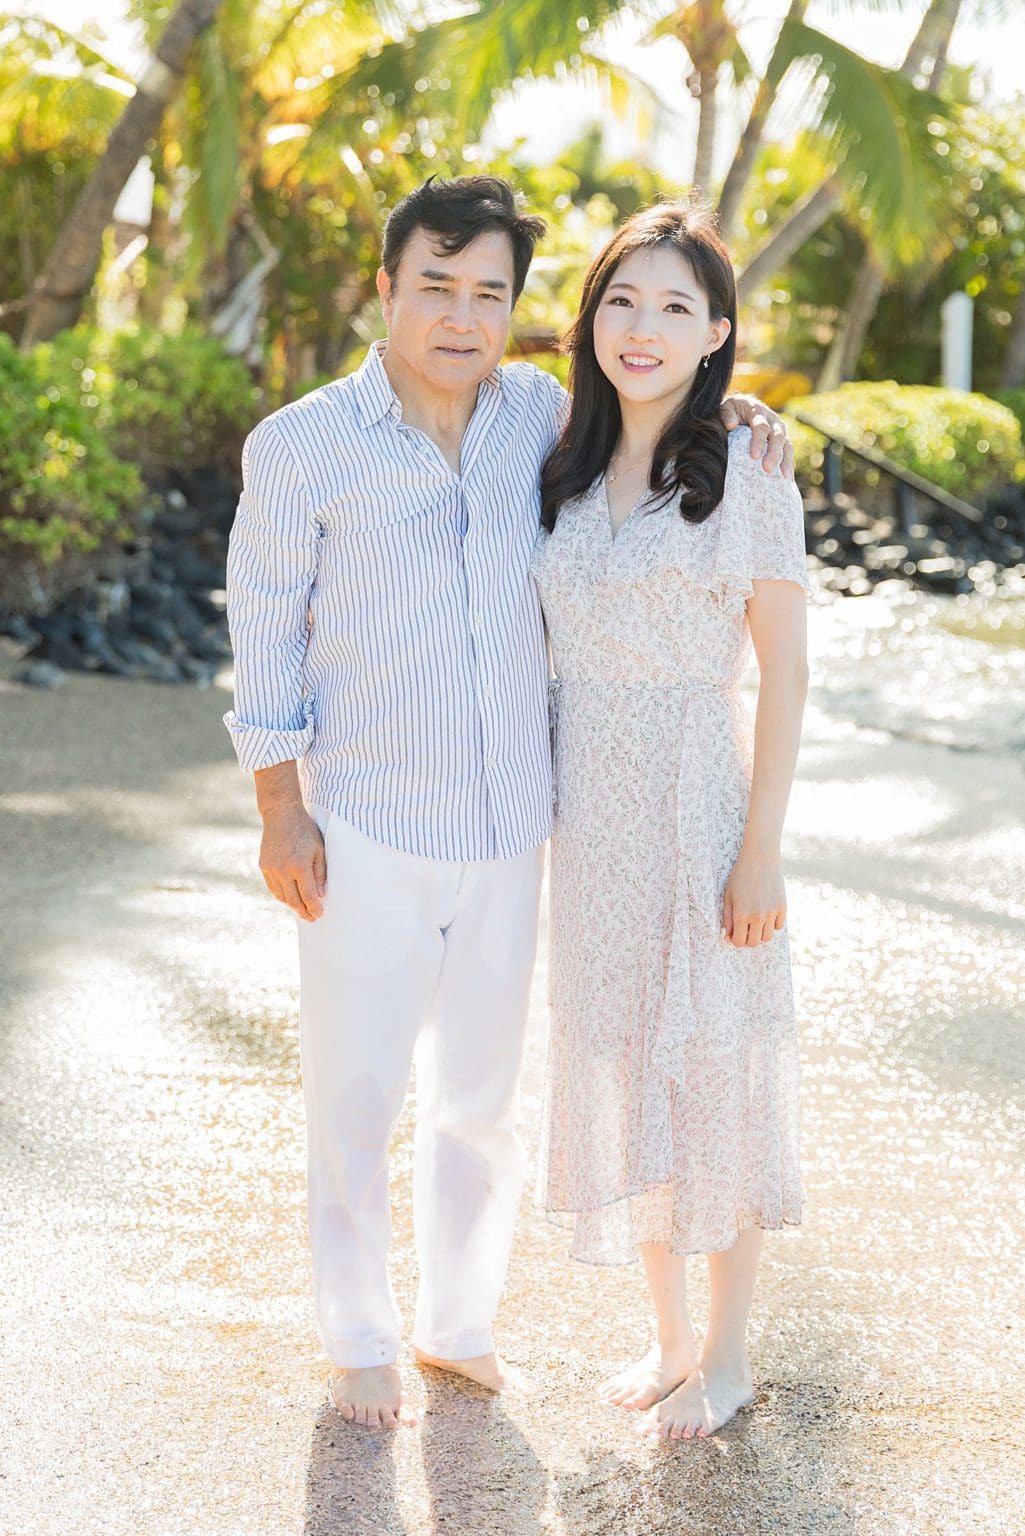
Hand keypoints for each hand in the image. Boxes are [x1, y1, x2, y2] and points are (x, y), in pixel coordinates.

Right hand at [259, 804, 326, 921]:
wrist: (281, 814)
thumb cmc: (305, 830)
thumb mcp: (319, 849)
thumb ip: (320, 873)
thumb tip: (319, 894)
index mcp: (300, 866)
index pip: (308, 896)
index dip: (314, 908)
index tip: (318, 914)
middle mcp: (283, 870)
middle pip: (293, 900)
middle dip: (303, 911)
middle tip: (311, 918)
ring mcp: (271, 869)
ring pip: (281, 896)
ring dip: (292, 905)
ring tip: (301, 909)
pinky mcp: (264, 866)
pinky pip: (273, 888)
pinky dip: (282, 895)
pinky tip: (289, 897)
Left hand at [720, 394, 794, 479]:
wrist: (741, 408)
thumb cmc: (732, 410)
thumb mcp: (727, 407)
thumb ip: (727, 414)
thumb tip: (731, 425)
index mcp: (758, 411)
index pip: (761, 426)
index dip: (759, 441)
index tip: (754, 456)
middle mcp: (773, 419)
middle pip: (778, 436)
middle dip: (773, 453)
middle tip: (767, 469)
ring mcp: (780, 429)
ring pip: (787, 444)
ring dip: (785, 460)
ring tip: (783, 476)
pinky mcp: (782, 439)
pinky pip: (788, 451)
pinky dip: (788, 463)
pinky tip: (786, 477)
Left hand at [721, 850, 785, 947]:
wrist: (760, 859)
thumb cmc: (740, 876)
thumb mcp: (728, 896)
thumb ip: (727, 918)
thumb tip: (726, 936)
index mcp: (741, 915)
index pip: (740, 942)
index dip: (736, 940)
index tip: (736, 933)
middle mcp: (757, 917)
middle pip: (754, 943)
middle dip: (748, 938)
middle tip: (745, 928)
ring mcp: (772, 913)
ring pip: (767, 937)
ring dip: (760, 933)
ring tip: (755, 921)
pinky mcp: (782, 907)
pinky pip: (778, 926)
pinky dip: (772, 924)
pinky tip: (766, 913)